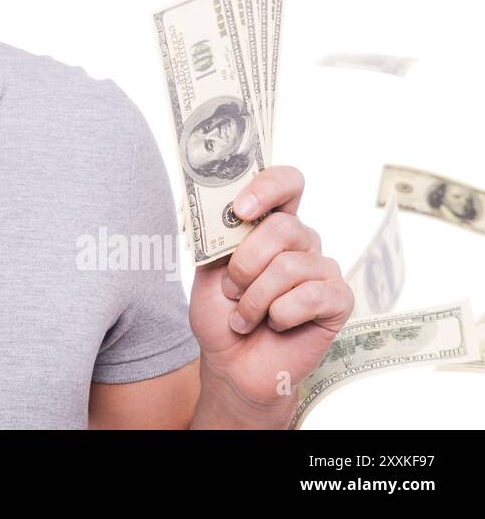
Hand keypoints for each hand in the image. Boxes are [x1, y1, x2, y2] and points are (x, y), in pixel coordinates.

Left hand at [188, 165, 353, 426]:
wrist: (231, 363)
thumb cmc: (220, 313)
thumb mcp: (207, 268)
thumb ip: (218, 234)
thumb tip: (227, 206)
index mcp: (270, 224)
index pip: (286, 183)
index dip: (266, 187)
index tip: (239, 210)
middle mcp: (302, 241)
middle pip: (283, 227)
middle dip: (246, 263)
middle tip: (232, 290)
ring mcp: (323, 269)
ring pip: (289, 266)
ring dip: (255, 299)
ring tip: (245, 317)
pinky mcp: (338, 300)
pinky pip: (310, 296)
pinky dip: (280, 316)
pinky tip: (275, 326)